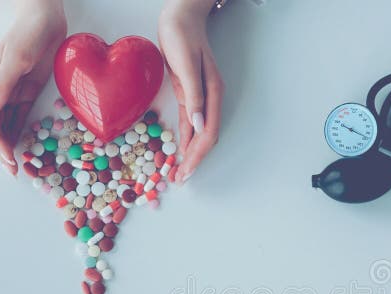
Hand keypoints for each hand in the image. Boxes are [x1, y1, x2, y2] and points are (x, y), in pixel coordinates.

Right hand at [0, 0, 66, 175]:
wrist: (45, 16)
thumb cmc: (28, 32)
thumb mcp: (15, 59)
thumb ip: (1, 86)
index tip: (10, 161)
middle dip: (3, 150)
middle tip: (17, 172)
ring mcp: (14, 91)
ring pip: (7, 124)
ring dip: (11, 145)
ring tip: (22, 166)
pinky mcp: (29, 90)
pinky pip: (21, 116)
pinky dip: (22, 132)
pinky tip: (28, 146)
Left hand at [159, 0, 224, 182]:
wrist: (181, 13)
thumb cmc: (182, 34)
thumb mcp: (186, 64)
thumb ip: (194, 95)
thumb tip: (199, 126)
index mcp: (213, 93)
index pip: (208, 134)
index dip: (197, 156)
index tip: (185, 172)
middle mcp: (210, 99)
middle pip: (206, 138)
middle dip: (194, 161)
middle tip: (179, 180)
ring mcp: (201, 97)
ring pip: (199, 133)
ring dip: (190, 153)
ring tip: (178, 172)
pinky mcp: (190, 93)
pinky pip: (191, 123)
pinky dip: (186, 139)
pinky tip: (180, 151)